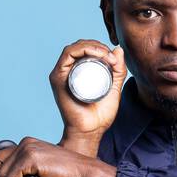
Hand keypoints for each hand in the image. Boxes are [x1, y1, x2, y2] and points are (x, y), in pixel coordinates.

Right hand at [49, 40, 126, 155]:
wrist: (91, 130)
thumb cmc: (100, 114)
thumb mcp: (115, 87)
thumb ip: (118, 71)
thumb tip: (118, 49)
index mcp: (77, 72)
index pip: (85, 50)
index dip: (100, 47)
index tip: (114, 57)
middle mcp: (67, 71)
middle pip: (79, 46)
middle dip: (97, 45)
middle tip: (111, 56)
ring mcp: (61, 74)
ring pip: (73, 48)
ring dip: (91, 46)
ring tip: (106, 55)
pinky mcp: (58, 78)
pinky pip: (67, 55)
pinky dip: (81, 50)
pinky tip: (96, 54)